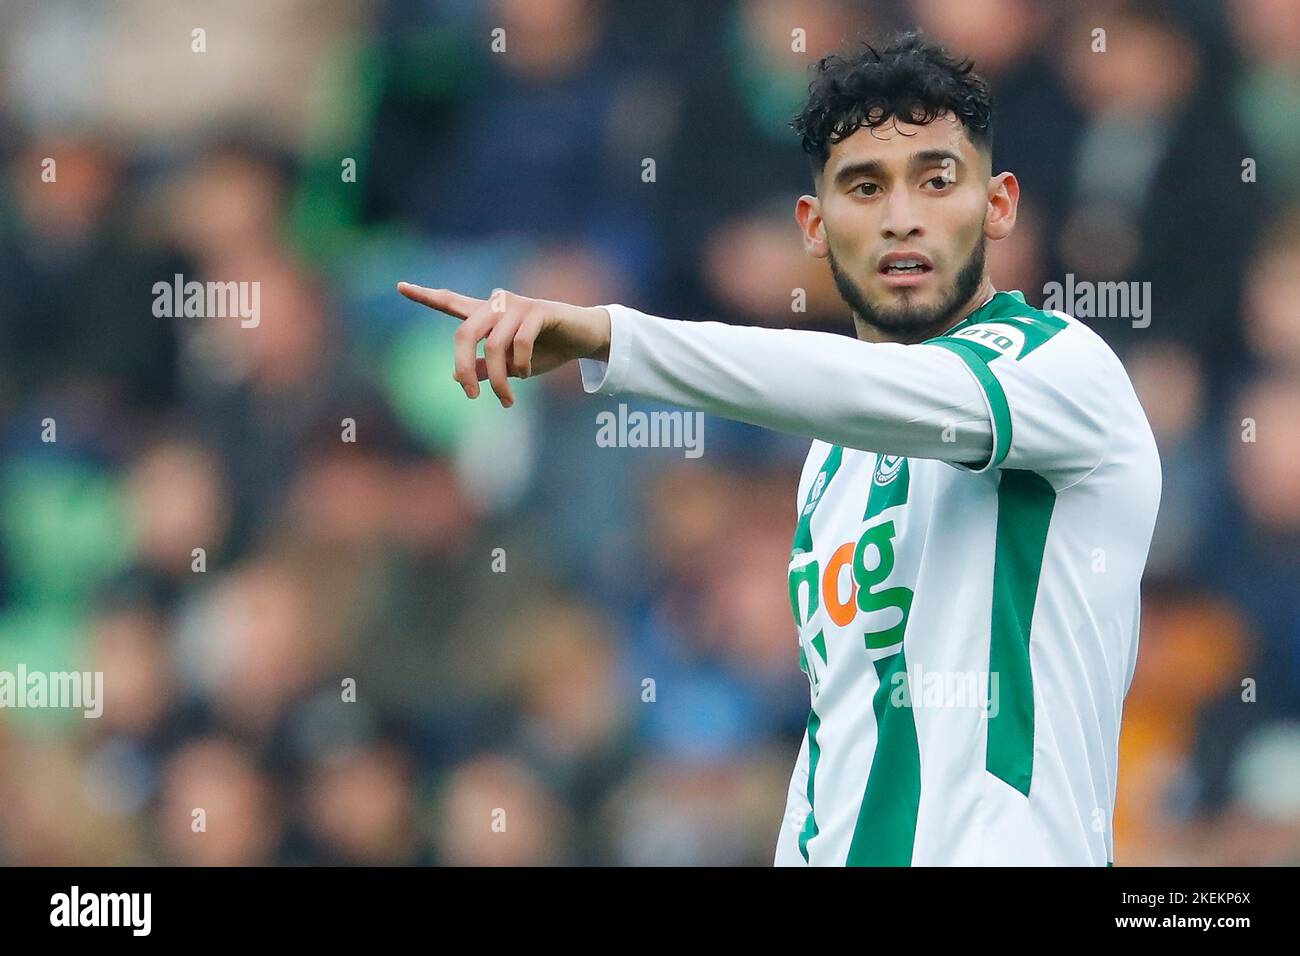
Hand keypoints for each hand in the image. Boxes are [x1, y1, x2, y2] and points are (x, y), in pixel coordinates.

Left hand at [397, 283, 611, 406]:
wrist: (584, 339)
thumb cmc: (547, 350)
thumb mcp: (511, 365)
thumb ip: (485, 367)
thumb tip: (457, 375)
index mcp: (487, 316)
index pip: (451, 303)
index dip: (425, 296)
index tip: (399, 286)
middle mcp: (497, 305)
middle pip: (463, 334)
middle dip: (464, 369)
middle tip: (469, 396)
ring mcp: (517, 306)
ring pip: (493, 346)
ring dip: (500, 379)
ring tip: (507, 399)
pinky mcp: (539, 310)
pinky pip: (519, 342)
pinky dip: (521, 364)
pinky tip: (526, 373)